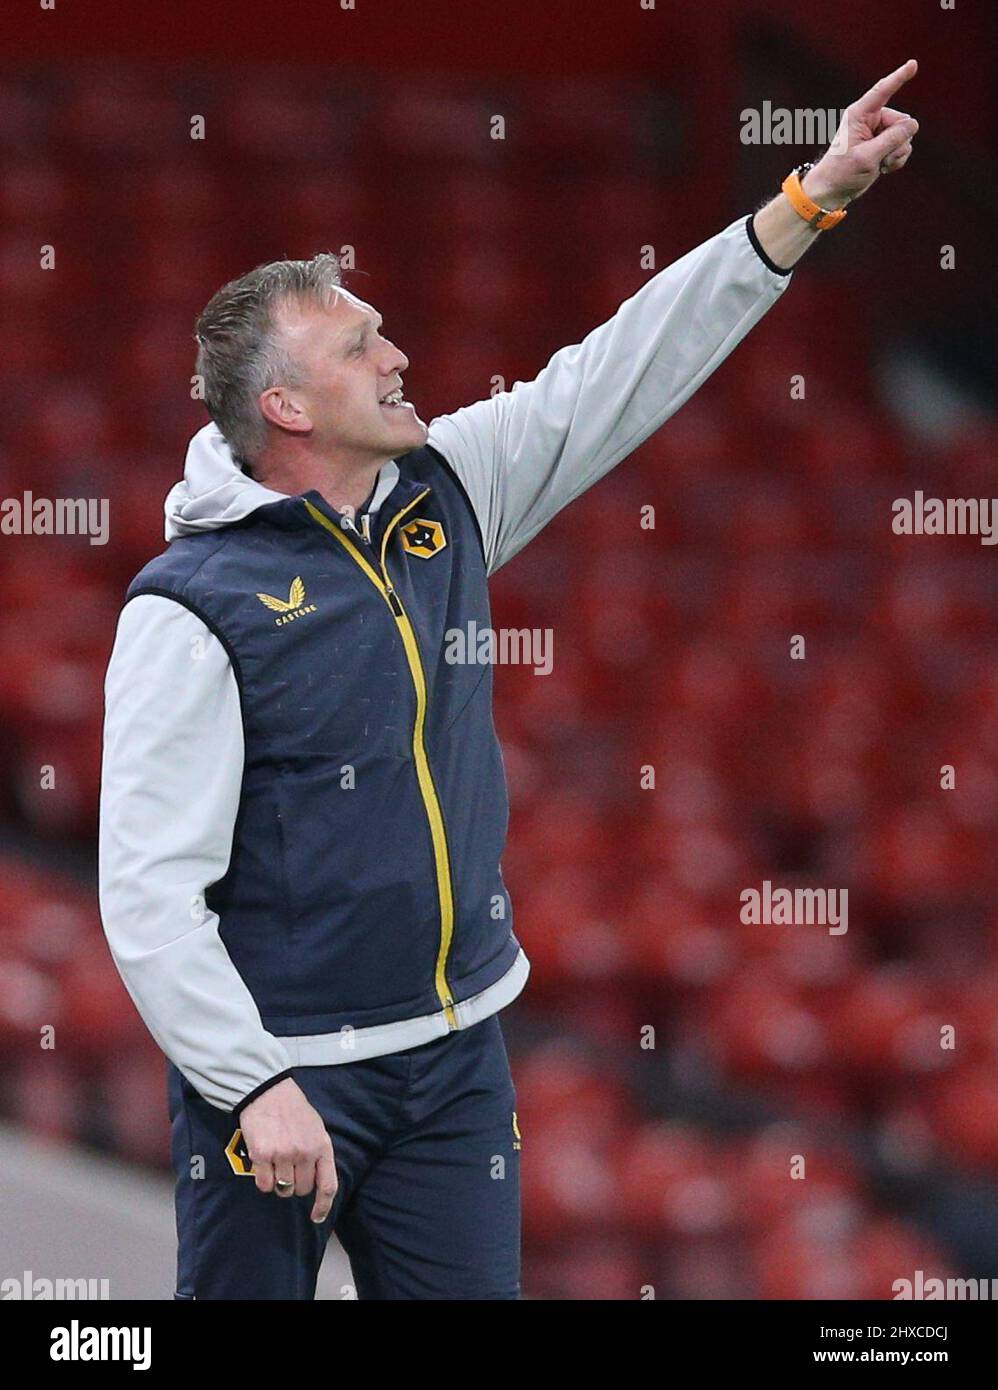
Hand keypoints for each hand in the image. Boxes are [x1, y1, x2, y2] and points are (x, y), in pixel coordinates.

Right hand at [239, 1076, 337, 1222]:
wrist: (268, 1092)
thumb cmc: (293, 1111)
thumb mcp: (316, 1129)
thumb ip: (318, 1154)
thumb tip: (317, 1182)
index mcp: (321, 1146)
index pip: (328, 1185)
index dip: (323, 1206)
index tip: (316, 1217)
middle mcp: (304, 1152)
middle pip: (301, 1190)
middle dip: (295, 1185)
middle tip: (288, 1168)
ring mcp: (283, 1154)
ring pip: (282, 1189)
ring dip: (278, 1182)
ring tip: (275, 1162)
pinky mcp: (262, 1155)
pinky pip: (264, 1185)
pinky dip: (263, 1180)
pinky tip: (263, 1164)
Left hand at [804, 59, 918, 209]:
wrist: (833, 190)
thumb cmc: (841, 172)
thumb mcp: (867, 157)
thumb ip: (891, 140)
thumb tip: (913, 124)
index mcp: (859, 114)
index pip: (882, 91)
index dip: (899, 77)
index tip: (913, 64)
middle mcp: (870, 118)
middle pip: (902, 122)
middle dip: (897, 142)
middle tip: (879, 159)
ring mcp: (878, 131)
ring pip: (905, 136)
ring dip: (897, 153)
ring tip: (879, 164)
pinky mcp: (884, 143)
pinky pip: (904, 146)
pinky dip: (897, 159)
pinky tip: (883, 168)